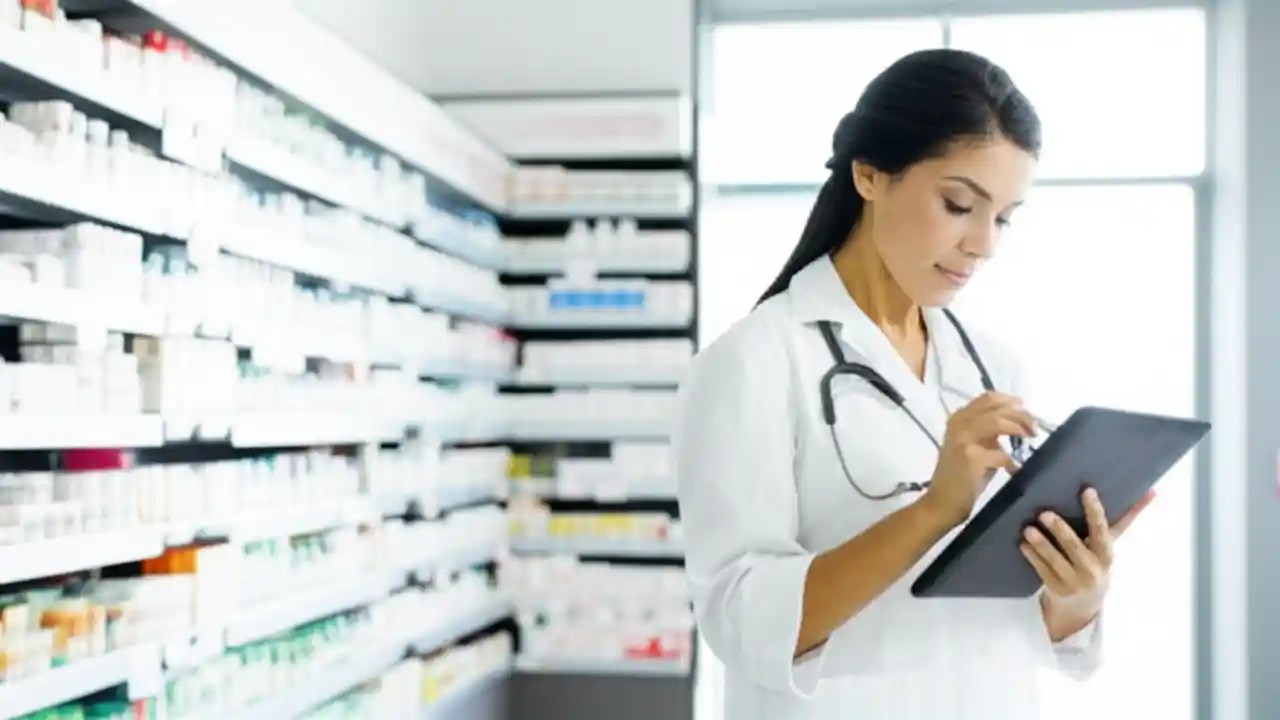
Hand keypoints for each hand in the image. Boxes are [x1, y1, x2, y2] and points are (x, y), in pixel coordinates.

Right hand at [920, 392, 1036, 528]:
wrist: (942, 502)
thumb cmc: (960, 477)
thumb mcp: (973, 447)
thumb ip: (989, 434)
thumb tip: (1016, 425)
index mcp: (958, 418)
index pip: (988, 398)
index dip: (1010, 402)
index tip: (1026, 410)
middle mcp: (958, 423)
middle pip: (996, 406)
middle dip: (1020, 414)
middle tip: (1034, 427)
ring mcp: (963, 438)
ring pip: (998, 421)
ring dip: (1019, 427)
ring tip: (1030, 436)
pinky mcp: (971, 457)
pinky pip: (1002, 454)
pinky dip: (1012, 462)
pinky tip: (1014, 470)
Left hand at [1021, 487, 1155, 637]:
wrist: (1085, 605)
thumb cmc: (1096, 563)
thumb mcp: (1108, 545)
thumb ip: (1126, 519)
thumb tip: (1151, 491)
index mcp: (1106, 556)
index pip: (1103, 531)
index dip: (1096, 512)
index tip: (1087, 491)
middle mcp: (1092, 570)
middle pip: (1076, 548)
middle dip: (1061, 531)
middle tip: (1045, 513)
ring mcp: (1074, 582)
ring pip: (1056, 562)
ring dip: (1042, 545)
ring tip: (1028, 529)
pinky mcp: (1057, 590)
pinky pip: (1042, 572)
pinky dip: (1032, 558)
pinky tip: (1023, 544)